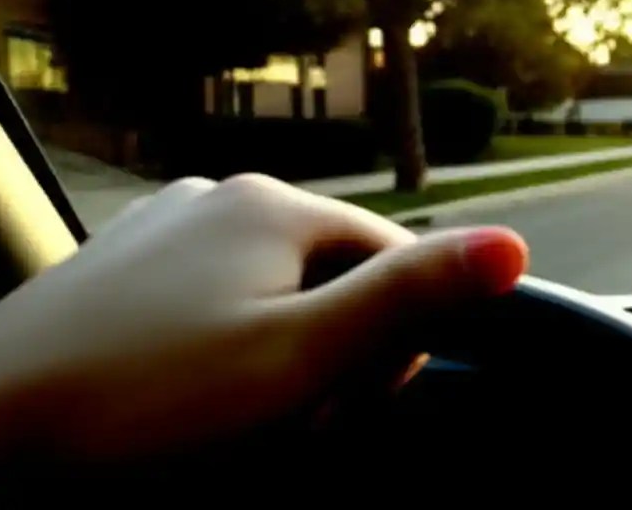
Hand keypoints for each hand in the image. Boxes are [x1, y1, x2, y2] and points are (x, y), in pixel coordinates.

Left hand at [0, 174, 526, 465]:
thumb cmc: (141, 408)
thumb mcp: (299, 360)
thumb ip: (410, 299)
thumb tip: (514, 246)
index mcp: (272, 206)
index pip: (397, 266)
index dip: (391, 348)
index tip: (341, 407)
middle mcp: (216, 200)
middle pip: (333, 284)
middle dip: (326, 361)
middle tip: (273, 426)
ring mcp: (160, 236)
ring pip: (271, 306)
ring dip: (272, 371)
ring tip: (217, 430)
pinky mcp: (118, 279)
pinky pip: (210, 318)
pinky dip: (215, 367)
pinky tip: (176, 416)